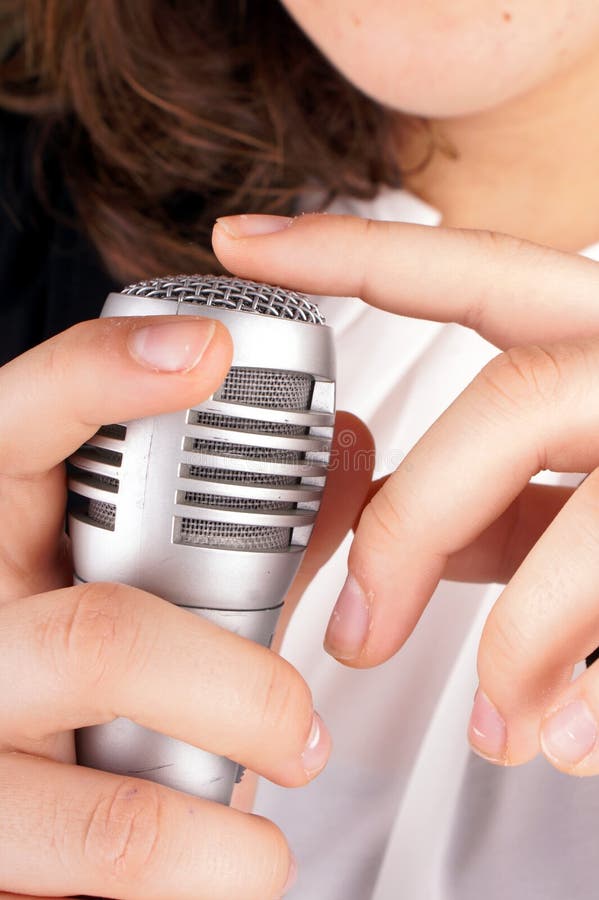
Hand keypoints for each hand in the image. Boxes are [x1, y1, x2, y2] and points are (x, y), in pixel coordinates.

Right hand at [0, 314, 334, 899]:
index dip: (105, 376)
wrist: (22, 819)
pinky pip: (108, 833)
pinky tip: (248, 863)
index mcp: (6, 533)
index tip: (208, 347)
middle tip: (303, 716)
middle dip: (231, 665)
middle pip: (97, 601)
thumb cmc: (90, 695)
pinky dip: (211, 856)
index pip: (25, 423)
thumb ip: (247, 532)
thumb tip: (351, 450)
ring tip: (295, 767)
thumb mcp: (159, 595)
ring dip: (238, 727)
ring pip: (105, 679)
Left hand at [213, 211, 598, 776]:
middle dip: (412, 525)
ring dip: (521, 641)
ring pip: (589, 525)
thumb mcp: (583, 461)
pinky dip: (597, 692)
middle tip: (356, 635)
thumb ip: (497, 489)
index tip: (244, 241)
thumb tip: (394, 539)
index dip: (351, 251)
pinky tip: (568, 739)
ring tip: (494, 726)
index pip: (464, 268)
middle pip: (510, 404)